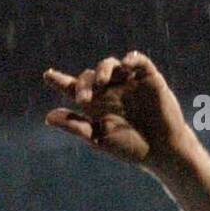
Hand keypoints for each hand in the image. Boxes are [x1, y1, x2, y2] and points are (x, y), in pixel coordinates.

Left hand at [43, 52, 189, 166]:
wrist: (162, 150)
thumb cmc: (130, 148)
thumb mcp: (98, 137)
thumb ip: (75, 125)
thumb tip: (48, 117)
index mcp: (96, 105)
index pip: (75, 88)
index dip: (60, 81)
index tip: (47, 76)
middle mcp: (110, 91)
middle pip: (90, 76)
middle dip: (84, 84)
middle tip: (83, 99)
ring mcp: (129, 82)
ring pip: (110, 65)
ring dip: (102, 71)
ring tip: (100, 84)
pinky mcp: (148, 77)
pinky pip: (138, 61)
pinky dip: (131, 60)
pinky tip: (125, 66)